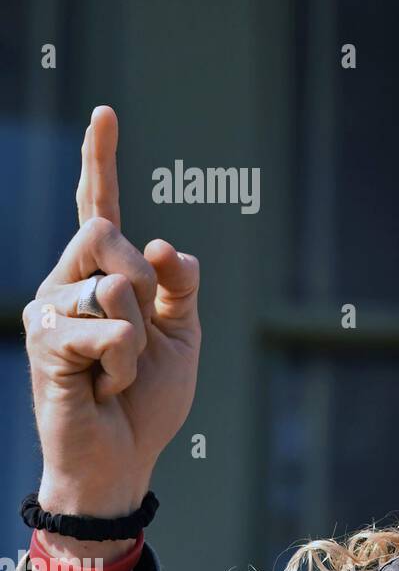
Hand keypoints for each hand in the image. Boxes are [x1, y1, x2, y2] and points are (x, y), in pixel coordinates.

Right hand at [23, 106, 200, 547]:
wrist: (123, 457)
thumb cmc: (149, 397)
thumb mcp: (182, 333)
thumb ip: (181, 285)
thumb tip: (165, 243)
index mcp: (102, 275)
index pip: (98, 207)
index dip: (100, 160)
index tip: (106, 113)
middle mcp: (65, 282)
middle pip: (107, 235)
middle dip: (142, 283)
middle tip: (137, 334)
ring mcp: (48, 310)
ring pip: (113, 285)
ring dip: (139, 338)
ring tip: (119, 371)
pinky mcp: (44, 343)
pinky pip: (109, 329)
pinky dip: (127, 362)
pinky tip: (106, 385)